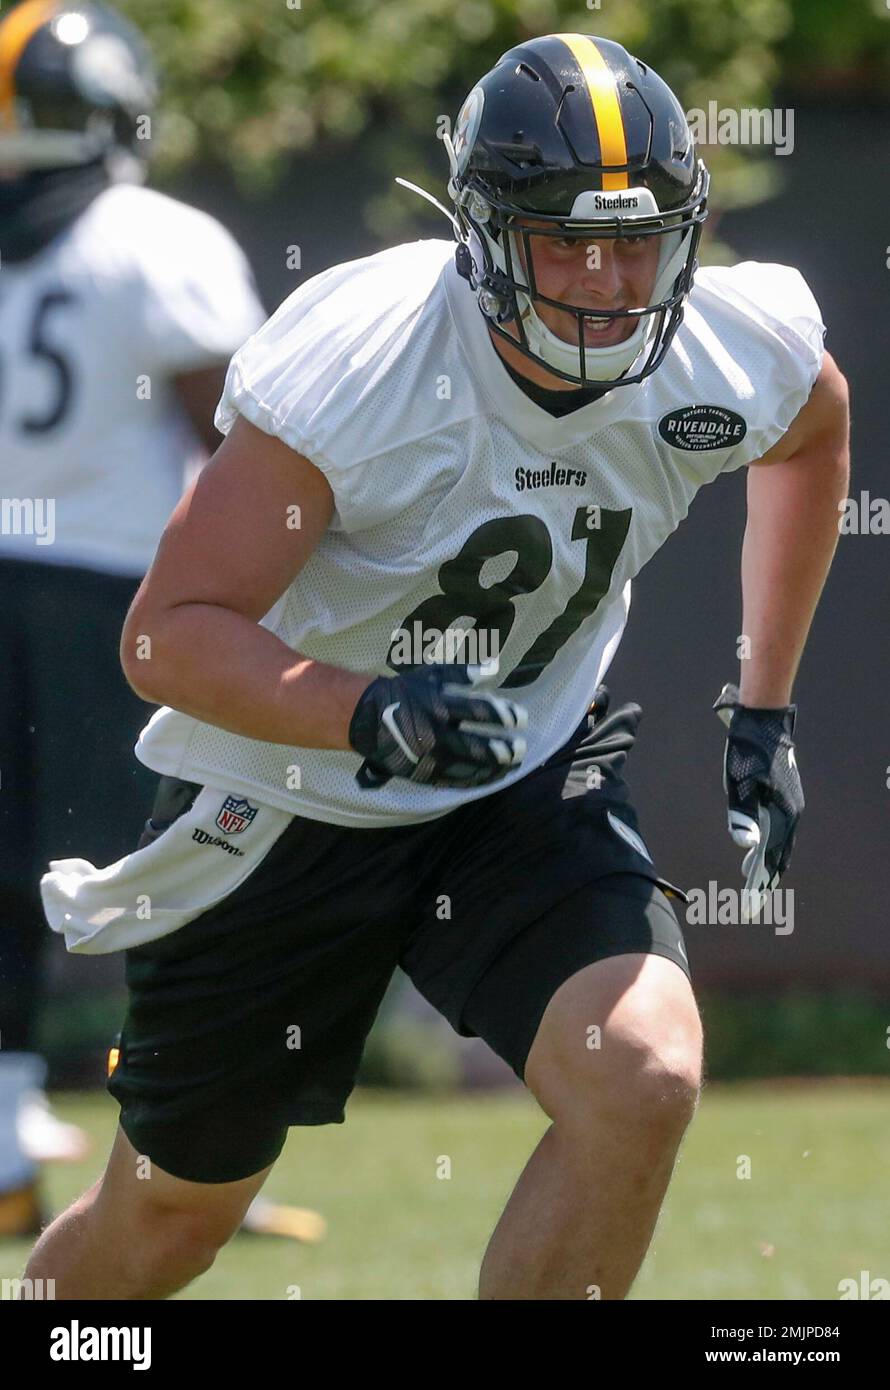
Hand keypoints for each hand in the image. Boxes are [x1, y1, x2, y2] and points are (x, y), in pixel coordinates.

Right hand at [349, 662, 527, 788]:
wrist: (365, 717)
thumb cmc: (404, 692)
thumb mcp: (432, 676)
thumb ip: (464, 673)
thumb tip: (494, 666)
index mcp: (439, 706)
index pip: (479, 711)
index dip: (504, 716)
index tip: (522, 718)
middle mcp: (435, 733)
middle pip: (476, 746)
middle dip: (503, 749)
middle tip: (522, 749)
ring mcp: (428, 757)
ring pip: (468, 768)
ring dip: (494, 768)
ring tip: (513, 766)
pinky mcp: (423, 773)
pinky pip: (454, 781)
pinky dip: (476, 780)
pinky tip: (492, 778)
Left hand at [713, 683, 803, 918]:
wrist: (761, 722)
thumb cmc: (746, 752)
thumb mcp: (739, 784)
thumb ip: (742, 815)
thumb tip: (746, 846)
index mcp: (782, 814)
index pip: (771, 860)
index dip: (759, 886)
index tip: (748, 908)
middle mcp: (790, 814)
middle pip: (778, 858)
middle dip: (762, 883)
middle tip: (749, 907)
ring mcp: (788, 806)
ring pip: (778, 846)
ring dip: (764, 867)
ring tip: (749, 885)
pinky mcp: (782, 799)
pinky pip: (776, 833)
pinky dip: (764, 849)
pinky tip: (750, 853)